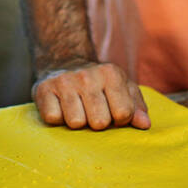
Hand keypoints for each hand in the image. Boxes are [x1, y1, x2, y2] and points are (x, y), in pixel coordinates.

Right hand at [33, 60, 150, 129]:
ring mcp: (64, 82)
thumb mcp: (122, 88)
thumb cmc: (99, 83)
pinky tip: (61, 108)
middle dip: (97, 122)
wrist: (64, 63)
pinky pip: (53, 119)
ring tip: (77, 109)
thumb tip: (144, 124)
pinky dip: (57, 118)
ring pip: (76, 123)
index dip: (119, 119)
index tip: (113, 112)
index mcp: (111, 74)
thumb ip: (136, 106)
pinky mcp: (43, 89)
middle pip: (99, 122)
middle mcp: (87, 76)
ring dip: (77, 122)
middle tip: (92, 111)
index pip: (123, 113)